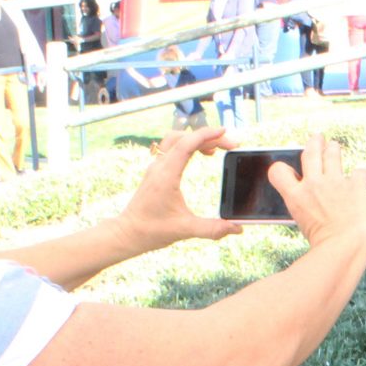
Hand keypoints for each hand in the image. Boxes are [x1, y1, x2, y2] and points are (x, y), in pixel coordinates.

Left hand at [113, 127, 244, 255]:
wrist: (128, 233)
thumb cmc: (152, 231)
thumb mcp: (185, 230)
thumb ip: (212, 229)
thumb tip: (237, 228)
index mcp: (166, 176)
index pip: (186, 144)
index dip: (206, 135)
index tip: (224, 132)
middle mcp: (159, 167)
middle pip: (182, 137)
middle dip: (206, 136)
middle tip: (227, 145)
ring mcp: (156, 168)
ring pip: (175, 140)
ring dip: (196, 139)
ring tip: (215, 149)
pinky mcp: (155, 172)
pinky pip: (172, 148)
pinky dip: (188, 145)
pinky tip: (200, 155)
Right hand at [271, 132, 365, 254]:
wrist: (346, 247)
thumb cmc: (327, 246)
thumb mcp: (306, 225)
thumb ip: (308, 208)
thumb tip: (315, 207)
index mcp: (297, 197)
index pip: (278, 171)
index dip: (282, 168)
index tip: (291, 170)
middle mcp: (314, 185)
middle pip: (310, 152)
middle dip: (314, 142)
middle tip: (317, 138)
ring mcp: (336, 182)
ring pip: (333, 153)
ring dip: (334, 148)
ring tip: (335, 147)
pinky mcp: (357, 185)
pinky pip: (361, 172)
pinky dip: (364, 175)